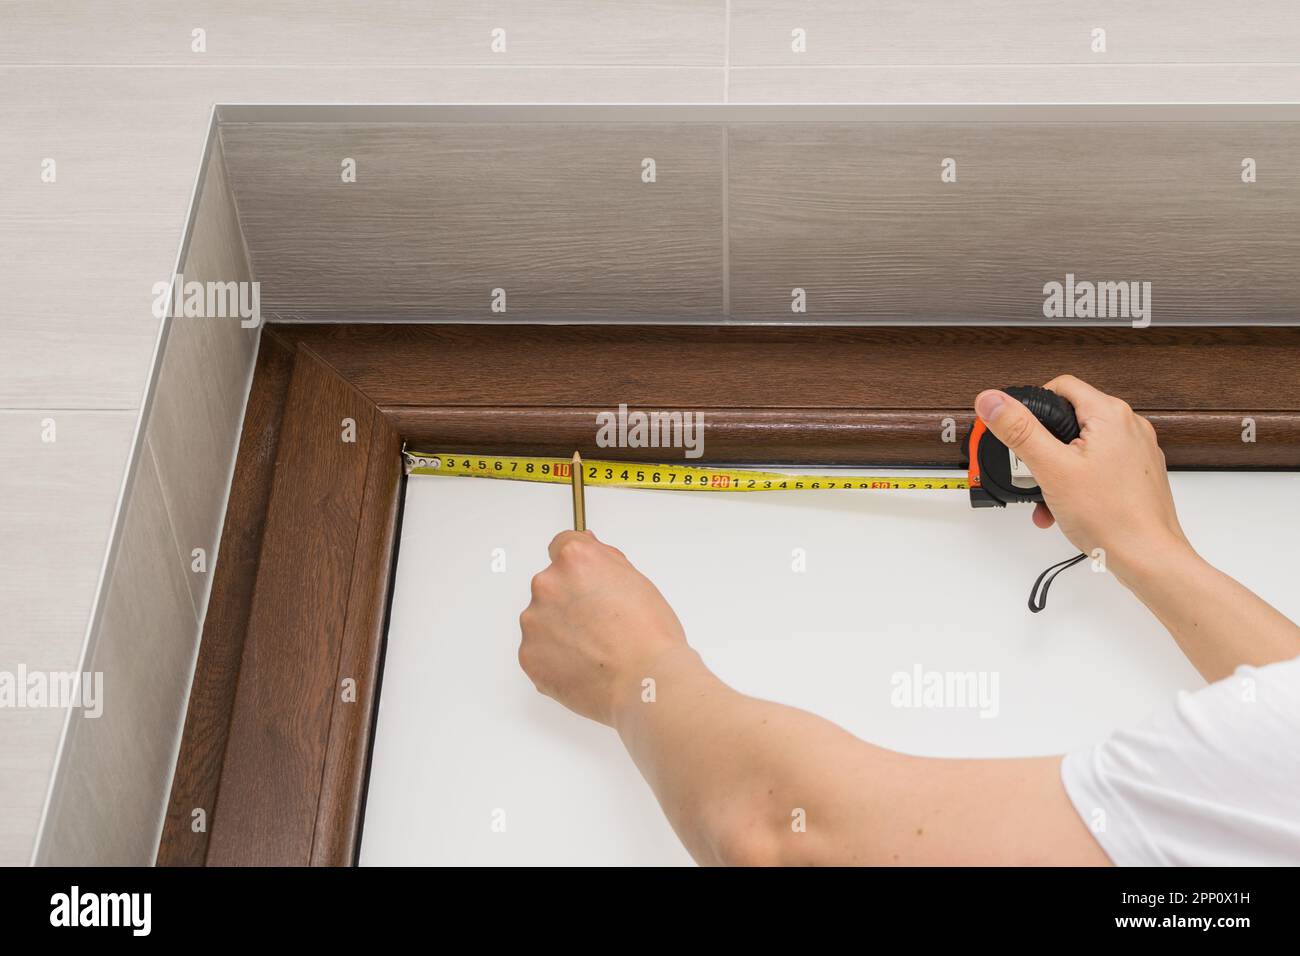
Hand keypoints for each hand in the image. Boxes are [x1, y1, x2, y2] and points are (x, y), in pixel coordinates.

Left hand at [519, 530, 689, 725]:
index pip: (562, 545)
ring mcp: (534, 622)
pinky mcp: (528, 656)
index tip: (584, 579)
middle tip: (600, 624)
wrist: (646, 683)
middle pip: (552, 585)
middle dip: (570, 601)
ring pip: (543, 620)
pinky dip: (555, 658)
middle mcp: (547, 585)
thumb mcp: (637, 581)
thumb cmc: (650, 637)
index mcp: (575, 559)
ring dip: (560, 630)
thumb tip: (590, 552)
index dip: (578, 566)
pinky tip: (583, 666)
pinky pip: (539, 651)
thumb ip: (604, 563)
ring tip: (594, 650)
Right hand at [973, 375, 1192, 583]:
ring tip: (1048, 497)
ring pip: (1084, 446)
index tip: (1020, 431)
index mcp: (1110, 414)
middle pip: (1071, 419)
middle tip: (1033, 472)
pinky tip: (1066, 507)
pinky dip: (1079, 482)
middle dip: (1045, 447)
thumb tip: (992, 399)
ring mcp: (1137, 451)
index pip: (1061, 386)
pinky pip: (1100, 467)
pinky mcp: (1138, 474)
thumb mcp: (1052, 469)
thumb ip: (1019, 430)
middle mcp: (1130, 427)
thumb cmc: (1111, 518)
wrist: (1148, 558)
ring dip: (1059, 469)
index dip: (1034, 406)